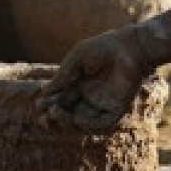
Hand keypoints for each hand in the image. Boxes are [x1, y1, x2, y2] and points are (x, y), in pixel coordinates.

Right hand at [36, 27, 153, 130]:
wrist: (131, 46)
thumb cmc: (105, 47)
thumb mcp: (78, 58)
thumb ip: (63, 75)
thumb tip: (44, 92)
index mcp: (78, 86)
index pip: (59, 101)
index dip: (48, 105)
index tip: (38, 105)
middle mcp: (89, 98)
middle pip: (68, 115)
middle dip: (54, 117)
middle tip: (45, 114)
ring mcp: (103, 105)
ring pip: (81, 123)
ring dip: (67, 122)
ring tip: (56, 113)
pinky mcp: (117, 109)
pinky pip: (101, 124)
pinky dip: (87, 124)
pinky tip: (75, 118)